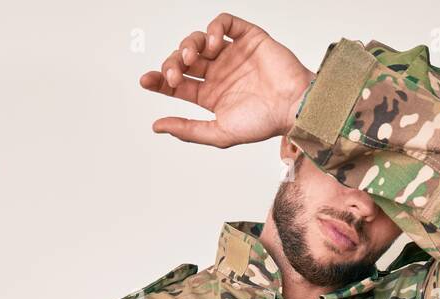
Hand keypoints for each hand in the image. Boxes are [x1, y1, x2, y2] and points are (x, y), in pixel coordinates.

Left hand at [139, 12, 314, 147]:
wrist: (293, 106)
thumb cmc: (263, 123)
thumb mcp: (219, 133)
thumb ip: (188, 130)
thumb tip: (157, 126)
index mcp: (210, 95)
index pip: (177, 83)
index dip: (159, 80)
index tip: (146, 80)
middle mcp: (219, 73)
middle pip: (184, 59)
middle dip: (173, 63)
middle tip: (174, 73)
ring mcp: (233, 54)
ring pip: (200, 39)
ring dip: (189, 44)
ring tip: (192, 56)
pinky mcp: (249, 38)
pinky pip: (225, 23)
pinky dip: (215, 28)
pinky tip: (215, 43)